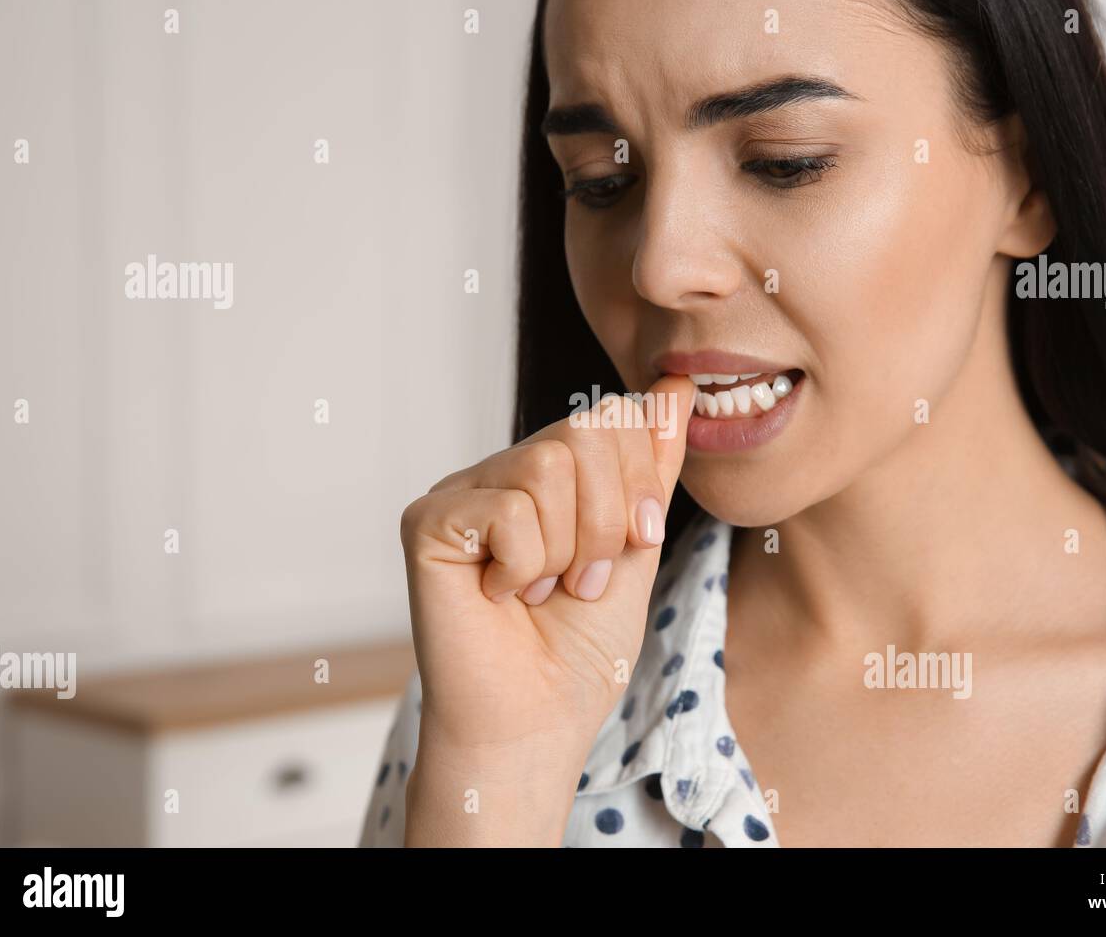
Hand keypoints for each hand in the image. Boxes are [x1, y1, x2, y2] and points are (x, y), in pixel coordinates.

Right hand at [399, 373, 696, 760]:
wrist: (537, 722)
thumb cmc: (580, 647)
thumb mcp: (636, 544)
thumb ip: (652, 464)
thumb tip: (677, 384)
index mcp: (552, 473)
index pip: (613, 415)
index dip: (641, 483)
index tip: (636, 541)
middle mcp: (502, 471)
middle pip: (584, 430)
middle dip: (608, 519)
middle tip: (584, 579)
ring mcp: (462, 492)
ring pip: (547, 466)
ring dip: (566, 549)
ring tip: (544, 591)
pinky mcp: (428, 522)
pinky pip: (507, 509)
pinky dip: (525, 566)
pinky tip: (502, 597)